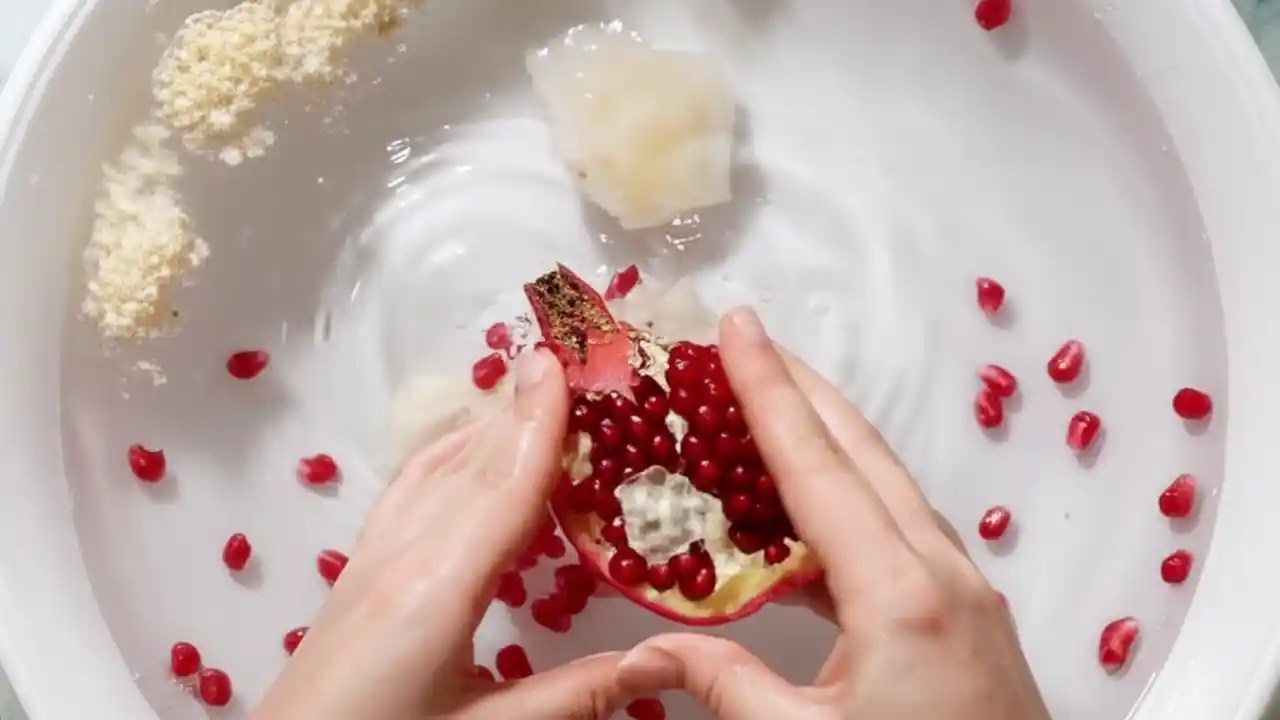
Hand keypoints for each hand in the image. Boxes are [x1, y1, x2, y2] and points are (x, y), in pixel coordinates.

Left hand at [254, 349, 672, 719]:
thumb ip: (570, 697)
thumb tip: (655, 662)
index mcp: (435, 593)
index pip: (501, 490)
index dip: (537, 424)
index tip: (563, 363)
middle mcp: (402, 558)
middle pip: (472, 464)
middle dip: (520, 405)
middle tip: (570, 352)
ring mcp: (374, 559)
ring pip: (438, 469)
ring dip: (489, 422)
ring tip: (534, 386)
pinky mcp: (362, 571)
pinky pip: (411, 489)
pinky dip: (450, 453)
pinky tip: (470, 444)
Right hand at [616, 308, 1049, 718]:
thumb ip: (724, 689)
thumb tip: (645, 656)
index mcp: (900, 595)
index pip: (817, 467)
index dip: (768, 392)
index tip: (737, 328)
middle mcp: (942, 575)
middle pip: (862, 455)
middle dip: (800, 391)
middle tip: (745, 343)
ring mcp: (966, 594)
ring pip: (888, 487)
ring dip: (828, 439)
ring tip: (769, 407)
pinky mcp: (971, 620)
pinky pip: (903, 531)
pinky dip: (851, 499)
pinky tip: (812, 514)